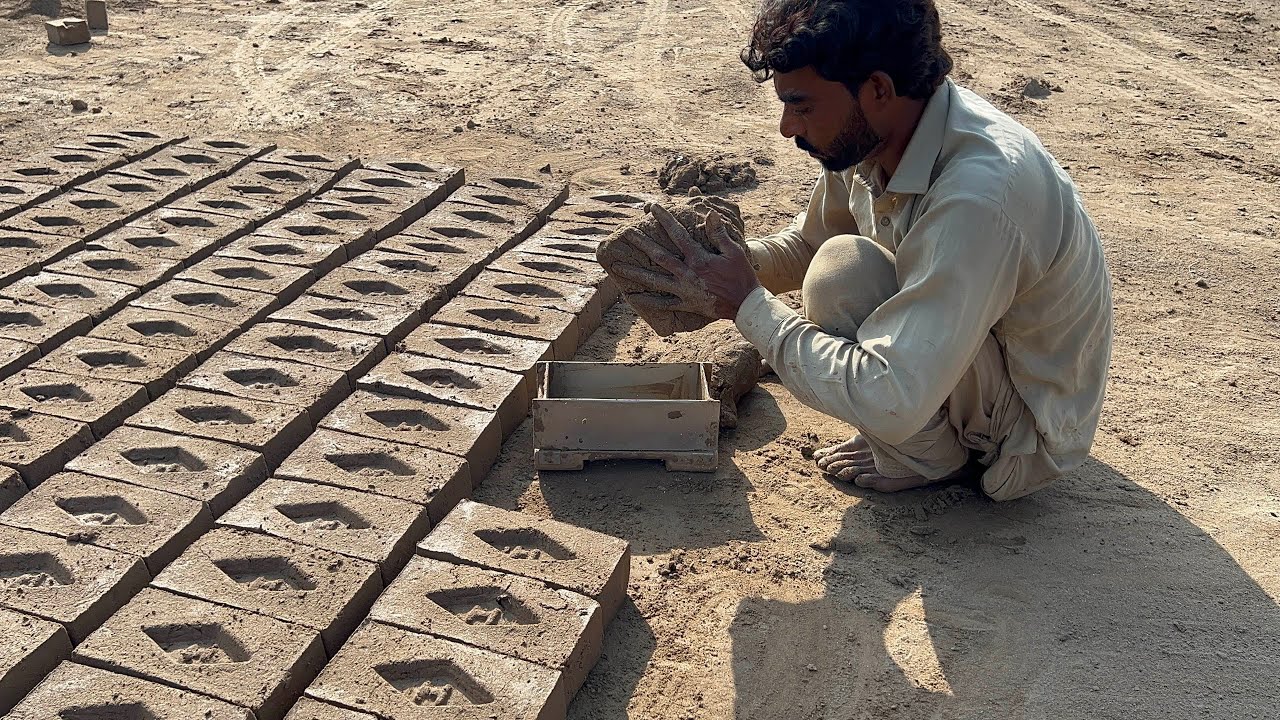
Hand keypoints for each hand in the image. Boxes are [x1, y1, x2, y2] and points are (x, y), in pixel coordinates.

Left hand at [610, 203, 761, 320]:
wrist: (745, 305)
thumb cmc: (741, 275)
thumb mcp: (734, 251)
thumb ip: (719, 233)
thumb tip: (709, 213)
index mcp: (698, 258)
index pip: (677, 234)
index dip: (664, 219)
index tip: (652, 208)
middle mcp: (687, 273)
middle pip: (659, 256)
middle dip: (641, 243)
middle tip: (625, 233)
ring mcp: (684, 290)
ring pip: (654, 280)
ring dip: (634, 273)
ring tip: (616, 267)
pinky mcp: (685, 304)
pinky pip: (663, 304)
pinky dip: (647, 301)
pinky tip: (632, 297)